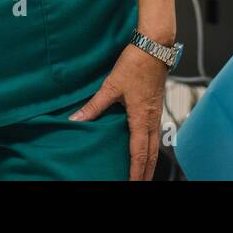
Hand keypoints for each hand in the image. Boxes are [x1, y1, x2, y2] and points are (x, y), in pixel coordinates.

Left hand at [69, 44, 168, 180]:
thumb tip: (76, 119)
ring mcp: (156, 114)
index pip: (139, 152)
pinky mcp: (156, 107)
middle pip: (151, 154)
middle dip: (146, 173)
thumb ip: (94, 105)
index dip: (136, 171)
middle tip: (138, 185)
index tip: (132, 184)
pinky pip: (155, 134)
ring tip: (143, 175)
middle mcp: (151, 119)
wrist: (154, 47)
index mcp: (140, 117)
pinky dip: (150, 148)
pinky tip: (145, 149)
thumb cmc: (135, 64)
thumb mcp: (111, 85)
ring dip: (149, 162)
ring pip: (155, 145)